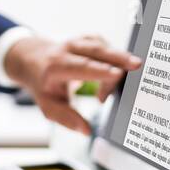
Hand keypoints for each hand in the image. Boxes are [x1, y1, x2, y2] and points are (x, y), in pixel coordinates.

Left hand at [4, 34, 141, 134]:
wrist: (32, 60)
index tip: (117, 75)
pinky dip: (116, 57)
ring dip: (120, 59)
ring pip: (103, 46)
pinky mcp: (88, 39)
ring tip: (135, 70)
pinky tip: (123, 67)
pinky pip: (106, 46)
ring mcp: (78, 41)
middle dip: (118, 57)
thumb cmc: (42, 84)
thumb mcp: (48, 106)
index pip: (80, 67)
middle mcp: (67, 49)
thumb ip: (67, 118)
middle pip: (95, 51)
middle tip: (137, 65)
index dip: (100, 71)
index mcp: (55, 66)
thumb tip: (87, 130)